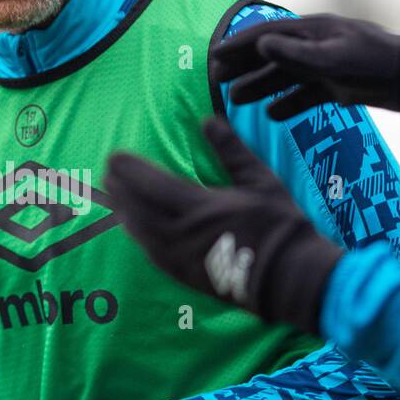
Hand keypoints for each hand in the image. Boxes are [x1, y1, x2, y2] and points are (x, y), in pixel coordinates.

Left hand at [103, 116, 343, 334]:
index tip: (115, 156)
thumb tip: (208, 120)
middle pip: (140, 209)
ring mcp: (182, 258)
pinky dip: (138, 238)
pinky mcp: (186, 276)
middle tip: (107, 173)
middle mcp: (184, 234)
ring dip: (124, 213)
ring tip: (115, 197)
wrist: (292, 278)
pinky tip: (133, 229)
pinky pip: (152, 255)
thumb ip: (231, 150)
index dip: (131, 171)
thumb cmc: (281, 225)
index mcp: (201, 207)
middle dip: (120, 189)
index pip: (153, 185)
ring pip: (142, 233)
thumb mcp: (261, 180)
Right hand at [212, 12, 399, 119]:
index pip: (267, 34)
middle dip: (243, 66)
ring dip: (259, 87)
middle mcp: (315, 45)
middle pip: (271, 55)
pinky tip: (271, 114)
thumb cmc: (373, 62)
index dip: (238, 44)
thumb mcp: (331, 57)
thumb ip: (295, 52)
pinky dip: (287, 104)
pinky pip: (304, 95)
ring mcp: (325, 66)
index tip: (215, 54)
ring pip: (285, 76)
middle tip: (215, 79)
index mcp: (312, 30)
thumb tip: (260, 43)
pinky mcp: (336, 86)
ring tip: (235, 99)